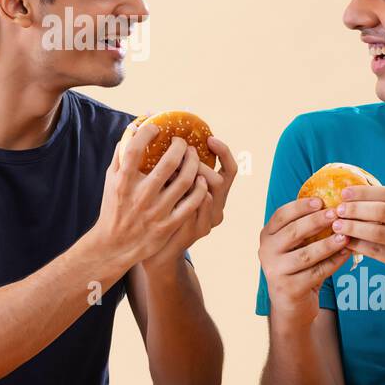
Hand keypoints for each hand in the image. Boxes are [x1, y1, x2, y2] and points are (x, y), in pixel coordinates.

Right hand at [90, 121, 209, 270]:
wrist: (114, 245)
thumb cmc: (114, 206)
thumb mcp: (111, 179)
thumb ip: (121, 154)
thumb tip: (134, 127)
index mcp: (123, 182)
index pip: (135, 149)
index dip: (147, 132)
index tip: (156, 127)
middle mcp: (140, 195)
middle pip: (169, 162)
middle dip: (180, 146)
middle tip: (182, 142)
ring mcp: (156, 211)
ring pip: (185, 180)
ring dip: (193, 163)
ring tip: (193, 156)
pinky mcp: (167, 225)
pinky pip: (191, 202)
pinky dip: (199, 188)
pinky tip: (199, 179)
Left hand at [142, 135, 238, 275]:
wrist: (154, 247)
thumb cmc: (161, 210)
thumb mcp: (173, 186)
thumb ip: (178, 166)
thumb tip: (170, 138)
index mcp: (215, 193)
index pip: (230, 169)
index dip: (224, 152)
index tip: (210, 139)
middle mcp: (218, 207)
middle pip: (220, 179)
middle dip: (200, 165)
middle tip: (182, 157)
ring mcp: (209, 221)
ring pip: (209, 193)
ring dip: (192, 178)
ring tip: (173, 171)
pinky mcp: (196, 232)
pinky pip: (197, 211)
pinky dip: (187, 197)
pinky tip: (175, 189)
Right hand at [258, 195, 352, 323]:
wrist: (291, 305)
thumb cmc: (297, 267)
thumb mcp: (294, 246)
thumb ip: (305, 228)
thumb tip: (333, 204)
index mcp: (267, 236)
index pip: (281, 215)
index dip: (300, 206)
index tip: (321, 200)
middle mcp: (266, 252)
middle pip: (293, 232)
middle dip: (316, 221)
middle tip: (337, 213)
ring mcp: (275, 271)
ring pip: (305, 254)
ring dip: (328, 244)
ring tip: (345, 235)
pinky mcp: (289, 288)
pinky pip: (316, 273)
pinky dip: (334, 262)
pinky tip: (346, 254)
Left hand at [330, 186, 384, 293]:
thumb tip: (363, 197)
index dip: (364, 192)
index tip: (345, 192)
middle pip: (380, 211)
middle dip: (355, 209)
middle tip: (338, 209)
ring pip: (376, 232)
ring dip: (352, 228)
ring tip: (337, 225)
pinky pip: (377, 253)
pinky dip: (359, 246)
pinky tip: (347, 242)